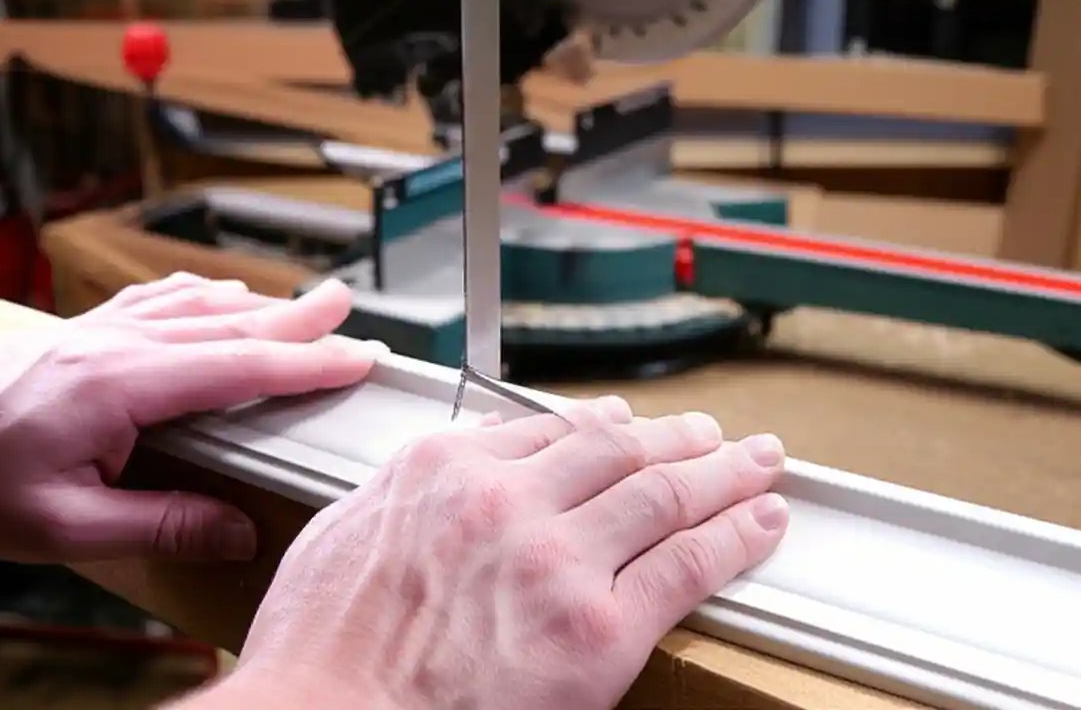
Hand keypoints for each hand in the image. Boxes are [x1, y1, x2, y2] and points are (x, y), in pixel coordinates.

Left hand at [0, 272, 385, 563]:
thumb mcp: (64, 526)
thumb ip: (159, 525)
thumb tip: (236, 530)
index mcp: (121, 386)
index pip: (238, 367)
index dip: (307, 363)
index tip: (357, 358)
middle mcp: (116, 345)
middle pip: (228, 323)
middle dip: (297, 317)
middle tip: (348, 307)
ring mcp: (96, 331)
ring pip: (196, 306)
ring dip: (257, 302)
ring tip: (302, 300)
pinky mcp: (77, 332)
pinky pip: (154, 300)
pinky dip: (200, 294)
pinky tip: (214, 293)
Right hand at [179, 398, 788, 709]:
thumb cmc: (319, 653)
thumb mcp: (342, 535)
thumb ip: (405, 492)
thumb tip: (447, 468)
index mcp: (444, 470)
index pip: (548, 429)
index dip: (602, 428)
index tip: (624, 427)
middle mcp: (507, 500)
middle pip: (618, 450)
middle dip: (675, 439)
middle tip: (708, 435)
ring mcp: (556, 560)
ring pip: (663, 494)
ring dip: (721, 473)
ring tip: (755, 464)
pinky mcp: (598, 629)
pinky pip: (686, 564)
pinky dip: (734, 537)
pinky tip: (761, 523)